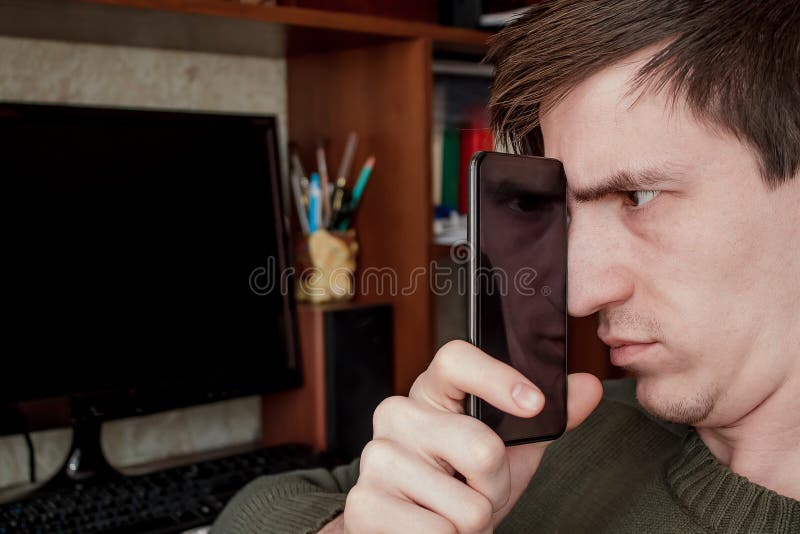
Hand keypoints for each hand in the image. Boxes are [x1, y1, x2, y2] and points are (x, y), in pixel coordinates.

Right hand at [340, 340, 601, 532]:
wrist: (413, 533)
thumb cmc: (460, 486)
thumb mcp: (507, 453)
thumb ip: (548, 422)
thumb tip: (589, 387)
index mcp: (431, 392)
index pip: (456, 360)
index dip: (498, 377)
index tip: (535, 404)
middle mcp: (396, 413)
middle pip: (480, 447)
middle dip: (496, 486)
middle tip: (477, 492)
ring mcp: (375, 457)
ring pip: (465, 503)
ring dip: (471, 521)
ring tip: (450, 513)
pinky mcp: (364, 503)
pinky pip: (438, 533)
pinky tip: (427, 529)